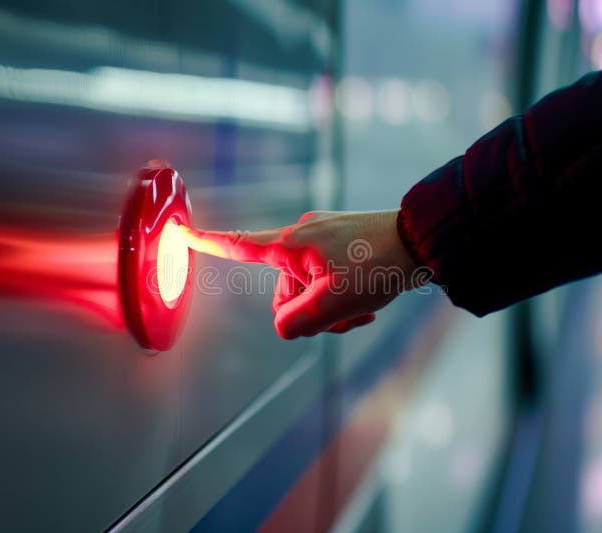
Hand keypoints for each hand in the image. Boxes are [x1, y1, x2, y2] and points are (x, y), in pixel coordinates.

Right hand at [182, 210, 424, 338]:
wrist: (421, 239)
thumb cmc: (378, 266)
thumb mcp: (334, 305)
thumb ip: (297, 322)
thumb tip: (282, 327)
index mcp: (290, 245)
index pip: (239, 245)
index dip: (207, 243)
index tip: (180, 230)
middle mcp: (300, 236)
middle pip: (282, 290)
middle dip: (307, 312)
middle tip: (341, 317)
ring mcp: (322, 236)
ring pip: (308, 287)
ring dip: (330, 307)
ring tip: (361, 309)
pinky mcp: (341, 240)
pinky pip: (327, 275)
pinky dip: (341, 295)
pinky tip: (367, 303)